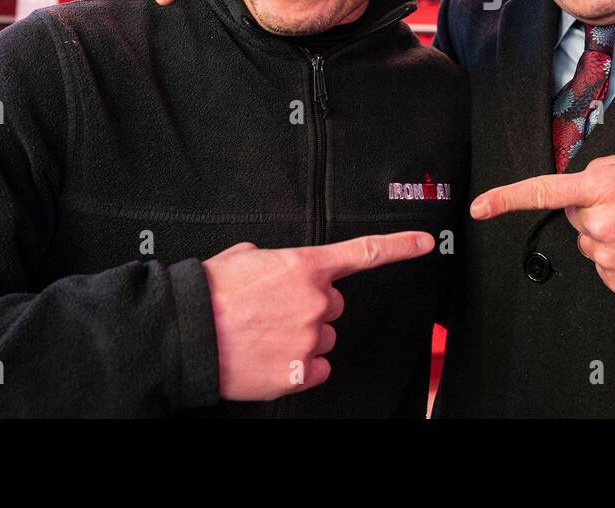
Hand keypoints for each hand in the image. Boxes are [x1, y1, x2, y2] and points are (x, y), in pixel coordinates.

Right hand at [203, 231, 434, 400]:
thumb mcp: (245, 256)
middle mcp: (316, 300)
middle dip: (311, 308)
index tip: (427, 244)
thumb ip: (276, 260)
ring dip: (302, 337)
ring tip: (265, 334)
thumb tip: (275, 270)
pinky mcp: (301, 371)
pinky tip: (270, 357)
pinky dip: (299, 366)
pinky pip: (317, 368)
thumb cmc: (211, 293)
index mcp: (305, 265)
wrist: (186, 332)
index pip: (364, 253)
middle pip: (334, 305)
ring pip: (324, 338)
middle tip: (274, 311)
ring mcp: (310, 337)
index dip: (401, 246)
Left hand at [470, 148, 614, 295]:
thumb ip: (605, 167)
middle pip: (575, 214)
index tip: (480, 206)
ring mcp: (608, 255)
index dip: (507, 198)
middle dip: (594, 208)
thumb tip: (583, 182)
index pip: (544, 191)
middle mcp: (601, 223)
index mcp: (605, 186)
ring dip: (607, 233)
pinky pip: (602, 264)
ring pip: (589, 241)